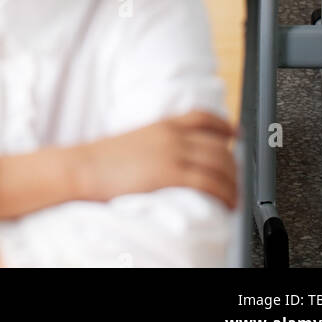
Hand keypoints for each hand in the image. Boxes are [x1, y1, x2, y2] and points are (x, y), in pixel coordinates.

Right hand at [79, 110, 237, 209]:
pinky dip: (224, 193)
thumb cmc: (102, 159)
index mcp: (162, 124)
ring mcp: (172, 154)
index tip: (236, 133)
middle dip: (234, 164)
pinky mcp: (170, 175)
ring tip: (235, 197)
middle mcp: (172, 136)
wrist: (83, 167)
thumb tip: (171, 156)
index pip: (203, 117)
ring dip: (233, 183)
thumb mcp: (135, 139)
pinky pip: (209, 183)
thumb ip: (157, 142)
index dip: (225, 125)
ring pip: (219, 165)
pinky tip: (227, 203)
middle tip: (237, 179)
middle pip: (218, 146)